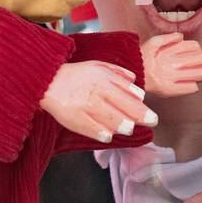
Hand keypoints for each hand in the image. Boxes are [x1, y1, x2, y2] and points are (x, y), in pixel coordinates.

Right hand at [40, 60, 156, 142]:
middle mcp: (98, 93)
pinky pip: (95, 131)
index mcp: (105, 80)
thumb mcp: (99, 66)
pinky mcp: (76, 120)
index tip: (151, 116)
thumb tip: (137, 88)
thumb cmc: (78, 75)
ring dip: (124, 127)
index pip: (130, 96)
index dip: (143, 108)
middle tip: (151, 122)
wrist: (49, 82)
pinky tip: (109, 135)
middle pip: (126, 109)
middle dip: (141, 118)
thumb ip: (120, 75)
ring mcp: (87, 108)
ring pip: (113, 121)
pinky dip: (105, 134)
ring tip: (128, 128)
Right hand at [139, 33, 201, 97]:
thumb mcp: (152, 42)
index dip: (198, 49)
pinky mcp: (170, 91)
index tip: (199, 52)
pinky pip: (191, 88)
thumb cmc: (141, 58)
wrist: (130, 76)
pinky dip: (194, 85)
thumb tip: (181, 37)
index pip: (193, 47)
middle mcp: (172, 64)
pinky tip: (192, 82)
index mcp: (169, 51)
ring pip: (201, 73)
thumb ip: (168, 38)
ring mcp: (172, 78)